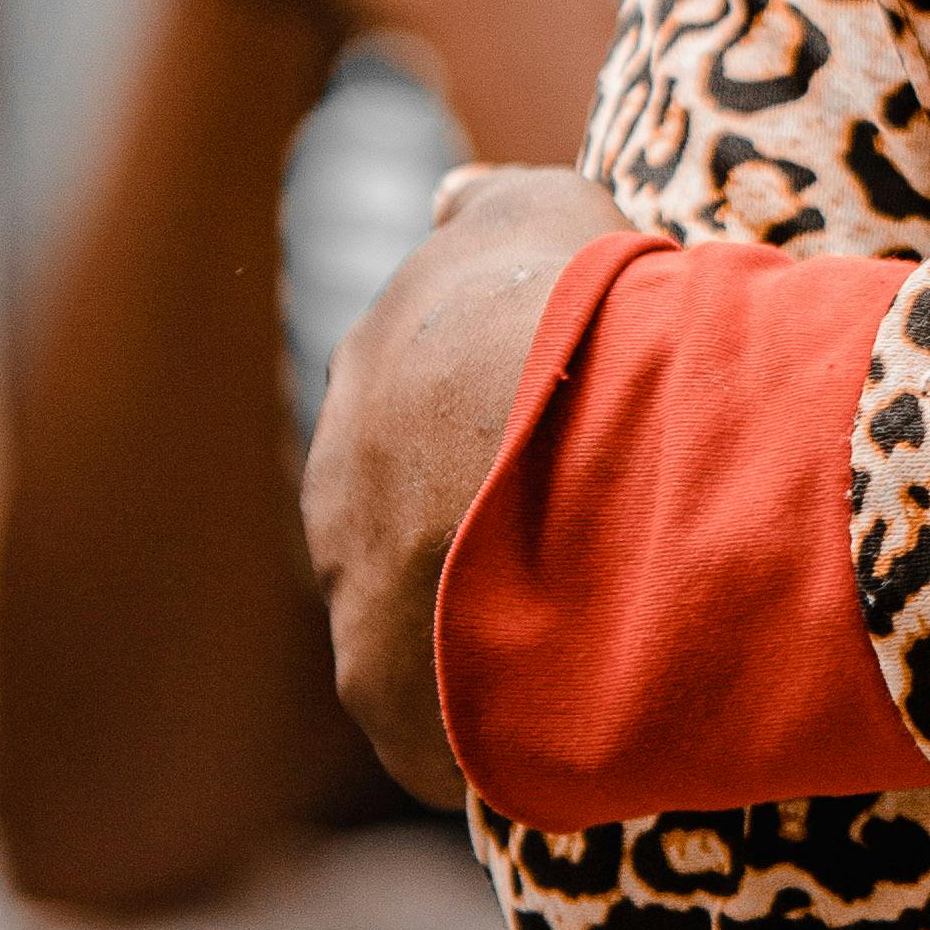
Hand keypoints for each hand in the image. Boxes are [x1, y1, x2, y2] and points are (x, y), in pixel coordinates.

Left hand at [303, 161, 614, 803]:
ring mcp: (355, 600)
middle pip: (411, 528)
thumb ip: (493, 204)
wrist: (552, 422)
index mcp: (369, 381)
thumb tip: (449, 198)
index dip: (495, 434)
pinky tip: (573, 716)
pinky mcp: (389, 700)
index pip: (422, 419)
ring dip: (491, 636)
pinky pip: (444, 731)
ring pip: (426, 628)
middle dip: (478, 539)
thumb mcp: (536, 207)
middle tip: (583, 547)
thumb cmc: (563, 301)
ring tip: (592, 642)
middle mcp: (338, 491)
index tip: (566, 447)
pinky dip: (498, 730)